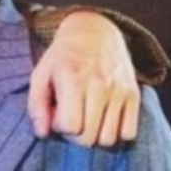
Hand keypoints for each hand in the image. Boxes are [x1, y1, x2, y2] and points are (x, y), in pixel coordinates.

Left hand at [28, 10, 139, 145]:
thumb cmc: (63, 58)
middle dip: (75, 135)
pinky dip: (117, 133)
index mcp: (74, 79)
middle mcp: (100, 85)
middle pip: (88, 138)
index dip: (59, 126)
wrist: (95, 31)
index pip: (69, 127)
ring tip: (88, 119)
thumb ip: (36, 106)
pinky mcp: (134, 94)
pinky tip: (105, 120)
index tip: (59, 114)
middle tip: (72, 118)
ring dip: (95, 136)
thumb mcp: (41, 75)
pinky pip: (129, 133)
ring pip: (108, 139)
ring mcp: (120, 90)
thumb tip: (43, 133)